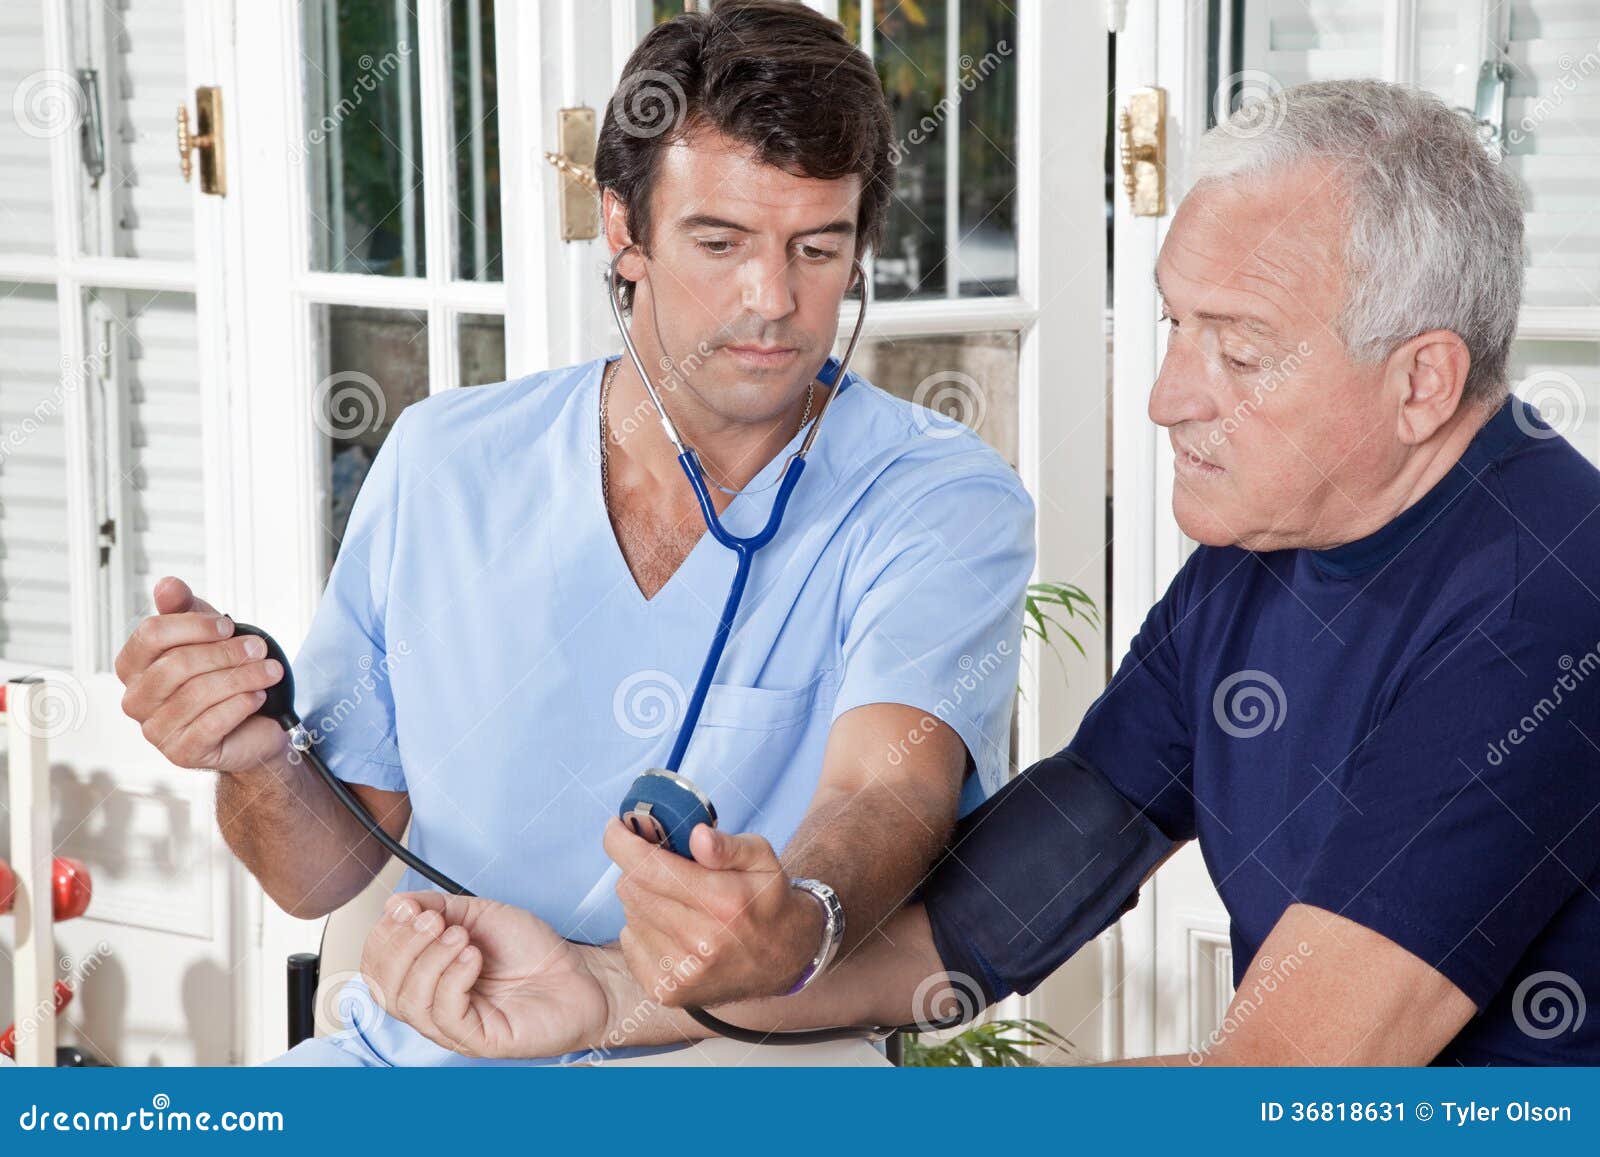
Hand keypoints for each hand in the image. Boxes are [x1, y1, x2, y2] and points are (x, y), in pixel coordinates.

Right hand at [116, 576, 288, 774]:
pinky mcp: (180, 753)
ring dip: (243, 676)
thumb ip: (184, 607)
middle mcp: (135, 700)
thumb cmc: (222, 674)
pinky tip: (258, 696)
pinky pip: (211, 723)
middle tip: (259, 648)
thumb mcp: (206, 634)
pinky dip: (241, 704)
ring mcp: (154, 731)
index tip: (228, 625)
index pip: (151, 634)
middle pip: (177, 665)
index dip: (194, 625)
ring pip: (198, 693)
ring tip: (271, 671)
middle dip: (226, 653)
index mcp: (133, 666)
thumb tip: (167, 584)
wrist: (253, 723)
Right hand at [360, 891, 611, 1058]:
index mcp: (425, 975)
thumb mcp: (477, 914)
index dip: (383, 936)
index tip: (408, 908)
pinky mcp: (477, 1039)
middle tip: (434, 921)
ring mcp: (453, 1025)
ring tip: (460, 936)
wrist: (578, 972)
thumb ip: (435, 905)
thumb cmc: (530, 948)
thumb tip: (395, 904)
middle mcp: (432, 1003)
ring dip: (429, 959)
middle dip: (403, 946)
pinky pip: (446, 1014)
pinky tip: (473, 957)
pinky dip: (453, 979)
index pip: (376, 966)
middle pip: (384, 987)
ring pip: (411, 1002)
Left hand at [603, 817, 824, 1006]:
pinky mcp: (667, 991)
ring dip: (643, 898)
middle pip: (632, 889)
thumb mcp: (762, 859)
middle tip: (658, 862)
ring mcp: (681, 972)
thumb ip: (727, 845)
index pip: (649, 869)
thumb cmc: (766, 900)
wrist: (782, 959)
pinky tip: (670, 925)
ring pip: (630, 914)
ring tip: (674, 898)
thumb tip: (695, 835)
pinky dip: (643, 927)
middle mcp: (700, 942)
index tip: (616, 827)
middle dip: (637, 867)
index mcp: (723, 903)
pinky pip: (629, 942)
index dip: (623, 843)